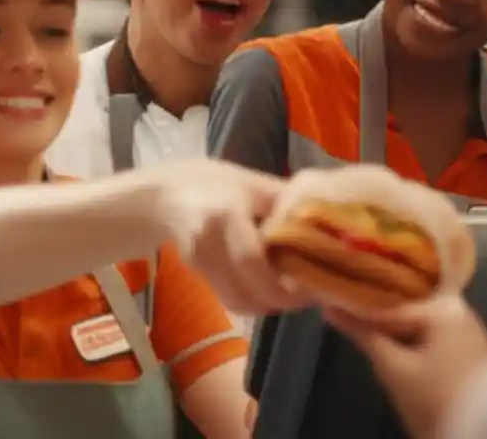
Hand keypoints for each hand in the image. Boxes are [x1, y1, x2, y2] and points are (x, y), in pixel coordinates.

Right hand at [153, 159, 307, 315]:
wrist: (161, 196)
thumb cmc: (213, 182)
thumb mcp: (251, 181)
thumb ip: (285, 202)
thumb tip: (324, 218)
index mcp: (226, 213)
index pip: (253, 260)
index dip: (283, 281)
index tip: (311, 283)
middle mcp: (209, 242)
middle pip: (246, 290)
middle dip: (281, 300)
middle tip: (308, 294)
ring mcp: (200, 261)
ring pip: (238, 301)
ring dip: (267, 305)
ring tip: (291, 294)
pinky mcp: (197, 274)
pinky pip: (229, 297)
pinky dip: (252, 300)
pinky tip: (268, 289)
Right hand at [324, 295, 486, 438]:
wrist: (480, 433)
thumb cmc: (435, 400)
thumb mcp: (394, 368)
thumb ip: (363, 334)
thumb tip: (330, 309)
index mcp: (444, 307)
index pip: (391, 301)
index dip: (357, 303)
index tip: (329, 300)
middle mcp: (460, 309)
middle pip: (407, 305)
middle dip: (376, 313)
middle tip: (341, 310)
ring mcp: (466, 329)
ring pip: (418, 320)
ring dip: (392, 326)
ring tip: (358, 324)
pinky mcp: (467, 348)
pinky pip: (431, 333)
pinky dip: (410, 336)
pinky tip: (388, 341)